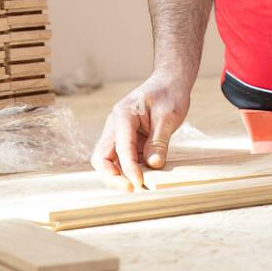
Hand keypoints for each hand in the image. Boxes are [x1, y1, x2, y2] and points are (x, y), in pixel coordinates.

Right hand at [90, 70, 192, 189]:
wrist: (169, 81)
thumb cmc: (169, 94)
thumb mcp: (169, 116)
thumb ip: (159, 141)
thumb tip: (153, 166)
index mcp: (122, 115)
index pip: (120, 147)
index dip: (128, 167)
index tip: (139, 183)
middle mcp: (115, 126)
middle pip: (102, 157)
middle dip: (112, 177)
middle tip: (131, 189)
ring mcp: (118, 134)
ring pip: (108, 161)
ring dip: (120, 176)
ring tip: (139, 188)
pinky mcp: (126, 141)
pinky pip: (122, 159)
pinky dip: (129, 170)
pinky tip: (143, 179)